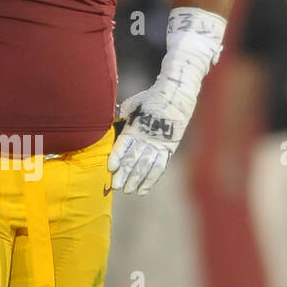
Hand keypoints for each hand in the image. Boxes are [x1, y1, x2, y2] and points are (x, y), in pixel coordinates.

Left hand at [107, 81, 192, 195]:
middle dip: (124, 174)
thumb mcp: (135, 103)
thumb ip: (125, 115)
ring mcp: (158, 145)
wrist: (176, 96)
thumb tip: (116, 120)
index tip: (110, 168)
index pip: (124, 145)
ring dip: (136, 180)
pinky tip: (143, 190)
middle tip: (115, 186)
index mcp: (136, 127)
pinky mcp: (168, 149)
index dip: (117, 157)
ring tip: (128, 190)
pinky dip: (151, 180)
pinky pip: (159, 167)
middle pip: (133, 159)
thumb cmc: (152, 98)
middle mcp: (147, 138)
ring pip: (145, 167)